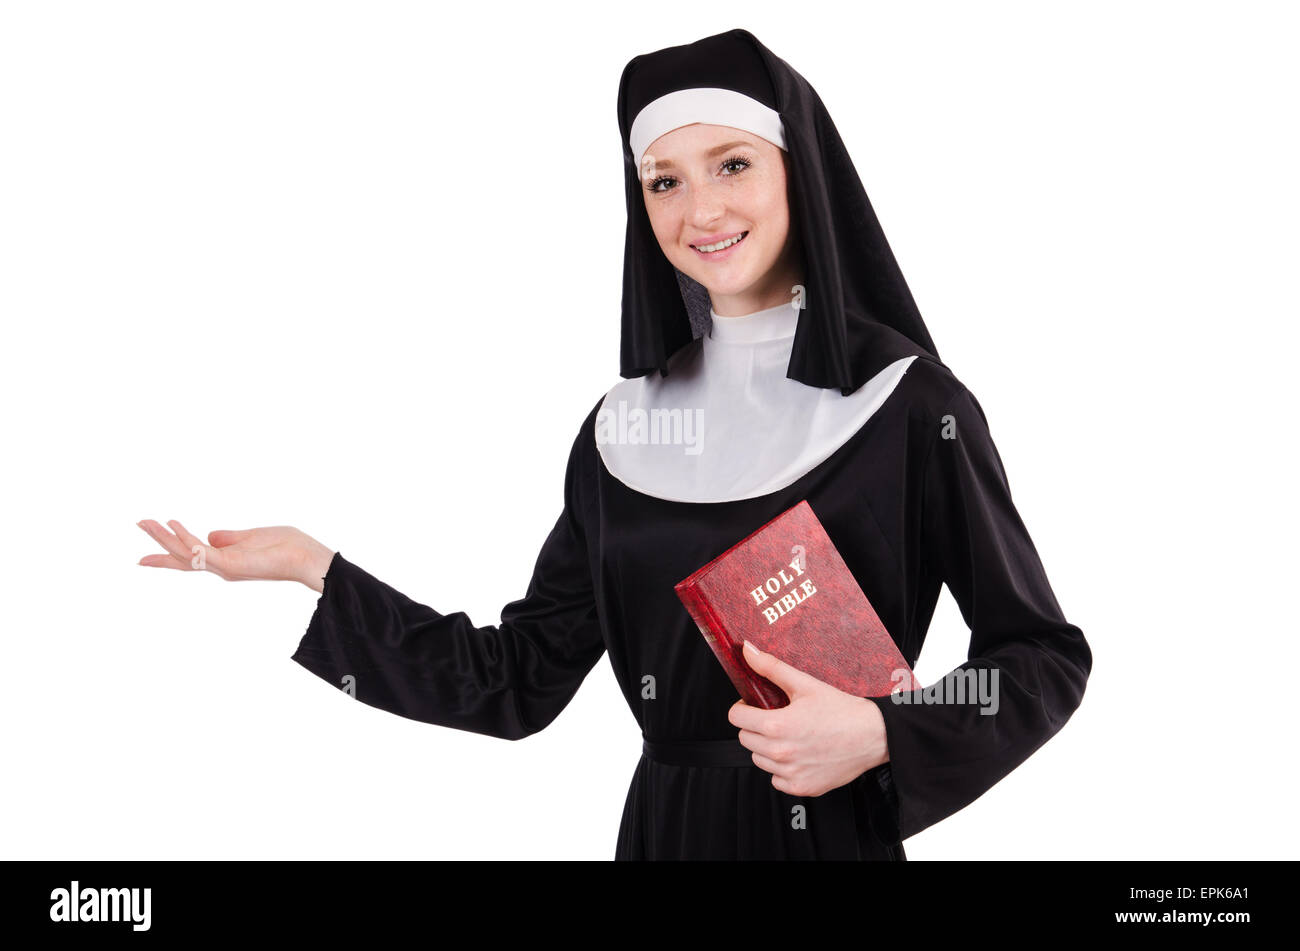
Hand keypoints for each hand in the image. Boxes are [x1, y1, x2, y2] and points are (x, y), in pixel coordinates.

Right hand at [136, 519, 335, 592]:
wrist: (309, 558)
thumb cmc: (288, 547)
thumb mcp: (253, 537)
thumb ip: (230, 538)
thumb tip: (210, 535)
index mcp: (226, 560)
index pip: (191, 556)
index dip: (168, 550)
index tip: (146, 549)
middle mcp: (221, 567)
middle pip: (181, 556)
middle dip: (158, 542)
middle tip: (138, 524)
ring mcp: (225, 567)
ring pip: (185, 553)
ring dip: (164, 537)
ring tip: (145, 522)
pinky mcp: (231, 565)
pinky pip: (201, 551)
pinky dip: (185, 538)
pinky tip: (172, 524)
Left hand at [728, 639, 889, 797]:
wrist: (874, 735)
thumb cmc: (843, 710)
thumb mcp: (805, 684)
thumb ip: (771, 668)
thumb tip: (748, 651)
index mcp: (777, 726)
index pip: (736, 718)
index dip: (742, 707)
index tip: (754, 705)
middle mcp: (781, 753)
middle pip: (745, 739)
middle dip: (754, 726)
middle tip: (775, 717)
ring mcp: (791, 773)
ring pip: (758, 759)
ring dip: (766, 748)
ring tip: (789, 735)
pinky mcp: (802, 787)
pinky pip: (776, 779)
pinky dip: (782, 769)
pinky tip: (798, 754)